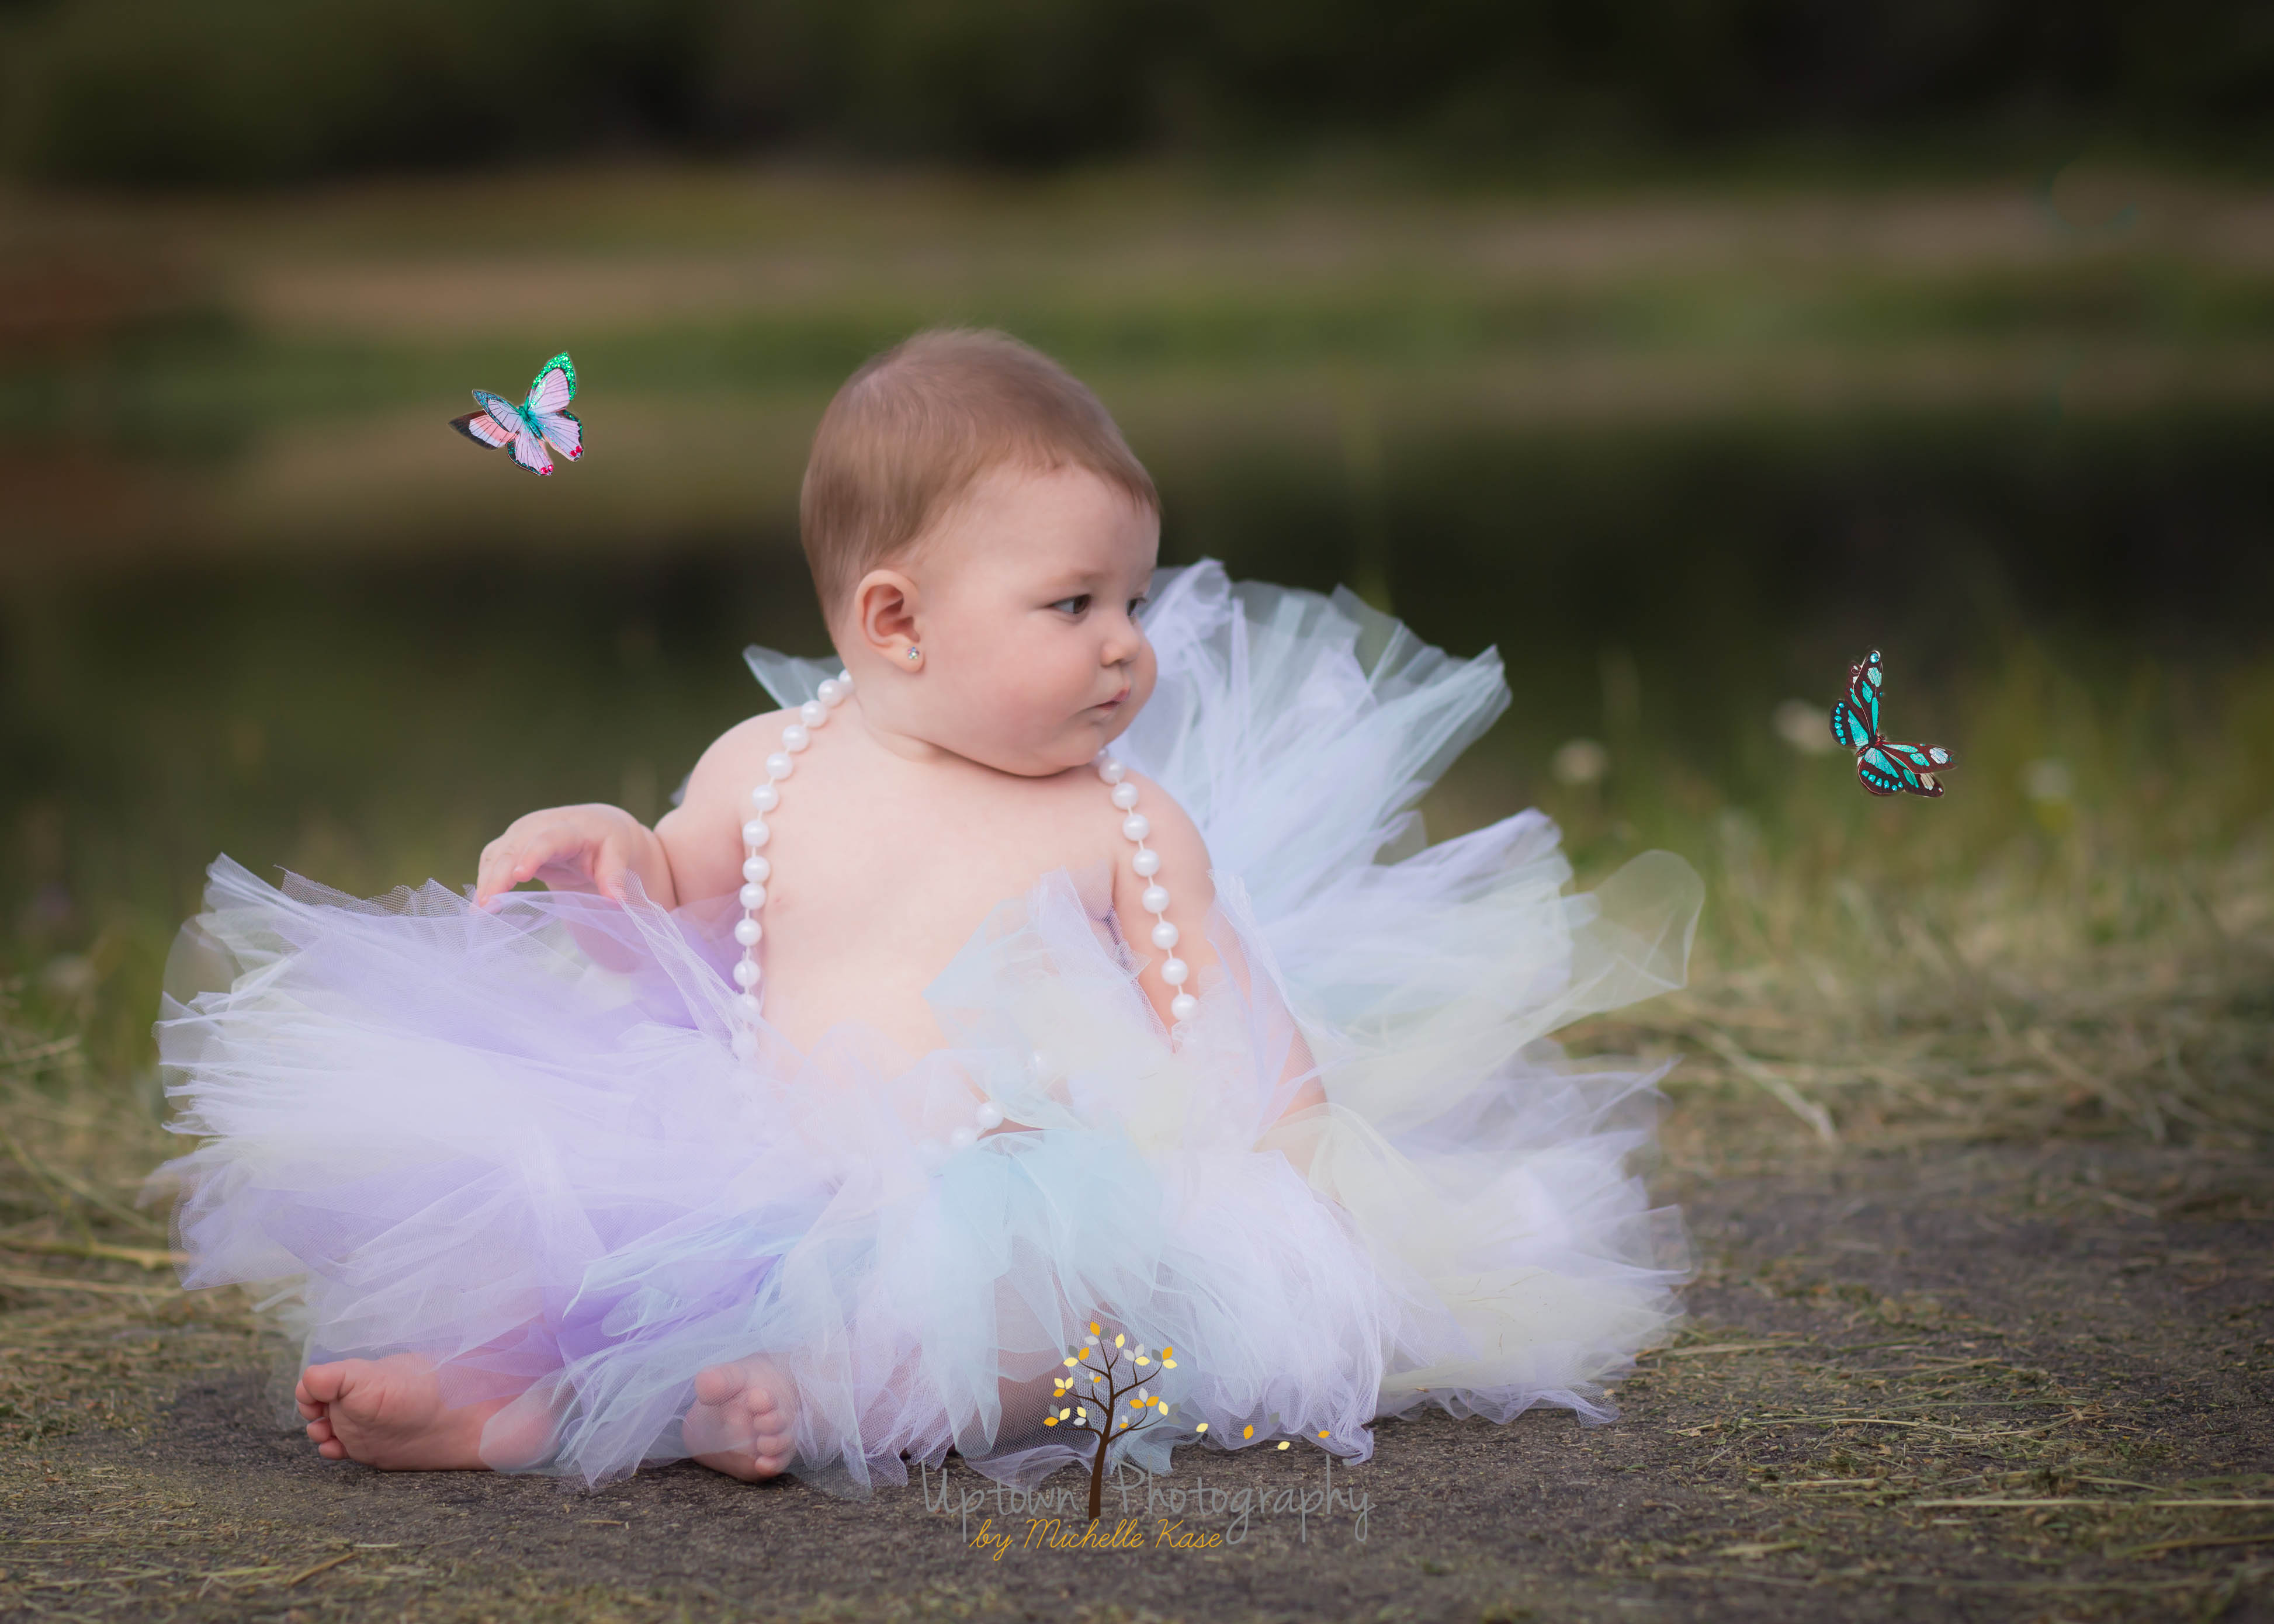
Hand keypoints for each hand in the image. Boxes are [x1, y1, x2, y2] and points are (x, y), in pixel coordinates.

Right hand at [474, 804, 662, 907]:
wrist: (596, 826)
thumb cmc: (608, 843)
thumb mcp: (618, 855)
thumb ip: (615, 877)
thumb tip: (617, 902)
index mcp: (570, 827)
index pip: (548, 840)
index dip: (532, 856)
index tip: (518, 876)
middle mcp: (539, 825)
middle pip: (514, 849)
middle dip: (498, 876)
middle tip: (486, 907)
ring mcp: (521, 833)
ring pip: (497, 855)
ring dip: (485, 882)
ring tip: (478, 913)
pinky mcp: (510, 843)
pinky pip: (492, 861)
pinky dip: (485, 881)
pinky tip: (480, 905)